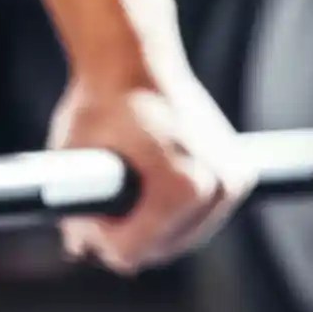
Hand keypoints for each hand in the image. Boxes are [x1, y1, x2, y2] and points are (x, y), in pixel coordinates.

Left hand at [48, 52, 253, 273]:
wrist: (134, 59)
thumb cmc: (101, 103)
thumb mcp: (73, 161)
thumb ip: (76, 212)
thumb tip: (78, 250)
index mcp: (184, 187)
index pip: (130, 252)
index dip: (95, 239)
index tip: (79, 217)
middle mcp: (219, 186)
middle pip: (159, 250)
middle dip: (124, 238)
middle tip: (91, 217)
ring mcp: (234, 180)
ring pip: (181, 237)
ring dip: (150, 230)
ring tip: (115, 205)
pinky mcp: (239, 171)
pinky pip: (198, 216)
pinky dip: (172, 215)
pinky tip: (143, 201)